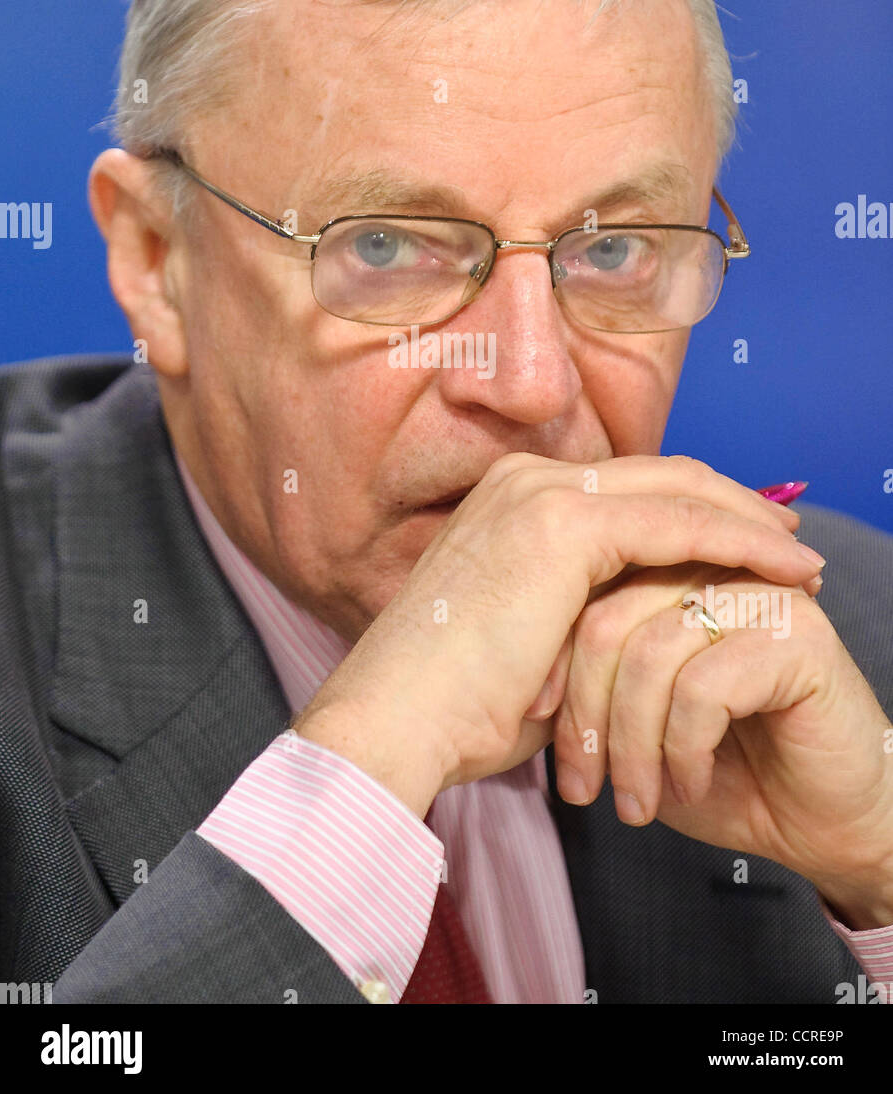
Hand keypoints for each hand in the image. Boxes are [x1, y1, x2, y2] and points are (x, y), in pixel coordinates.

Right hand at [295, 454, 824, 817]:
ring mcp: (542, 493)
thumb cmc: (458, 707)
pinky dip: (739, 542)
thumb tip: (648, 618)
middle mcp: (526, 479)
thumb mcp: (536, 642)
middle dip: (736, 507)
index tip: (748, 550)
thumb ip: (588, 609)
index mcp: (513, 499)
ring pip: (679, 489)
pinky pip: (679, 524)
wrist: (397, 723)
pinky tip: (782, 568)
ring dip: (750, 523)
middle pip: (662, 475)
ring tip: (801, 562)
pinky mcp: (564, 524)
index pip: (629, 491)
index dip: (697, 513)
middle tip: (791, 546)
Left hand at [540, 560, 892, 923]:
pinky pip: (702, 685)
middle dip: (585, 712)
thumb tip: (521, 677)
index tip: (535, 721)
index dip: (554, 658)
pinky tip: (690, 783)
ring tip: (634, 799)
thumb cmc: (719, 769)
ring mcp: (757, 592)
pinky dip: (681, 749)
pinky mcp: (795, 635)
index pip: (582, 583)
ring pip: (648, 651)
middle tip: (579, 785)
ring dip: (631, 744)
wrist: (821, 825)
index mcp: (666, 564)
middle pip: (605, 613)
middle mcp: (711, 564)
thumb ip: (588, 673)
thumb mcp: (631, 718)